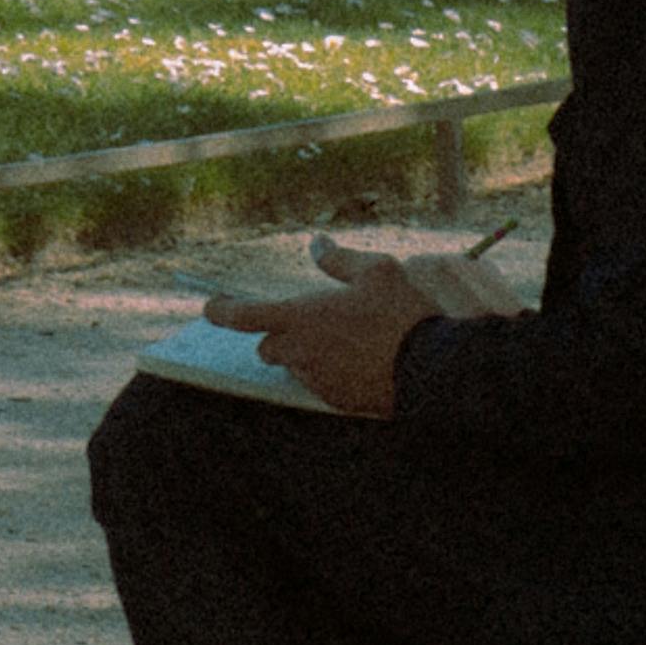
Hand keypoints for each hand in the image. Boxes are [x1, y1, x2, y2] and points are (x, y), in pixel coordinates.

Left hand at [204, 251, 432, 421]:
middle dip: (279, 337)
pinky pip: (321, 384)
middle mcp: (303, 353)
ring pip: (297, 366)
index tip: (210, 307)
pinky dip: (330, 372)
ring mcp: (319, 381)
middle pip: (268, 348)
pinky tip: (361, 360)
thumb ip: (339, 259)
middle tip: (310, 322)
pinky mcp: (337, 401)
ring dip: (307, 354)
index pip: (246, 316)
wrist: (435, 368)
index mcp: (303, 318)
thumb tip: (316, 243)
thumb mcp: (377, 271)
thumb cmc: (405, 313)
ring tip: (347, 339)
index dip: (223, 311)